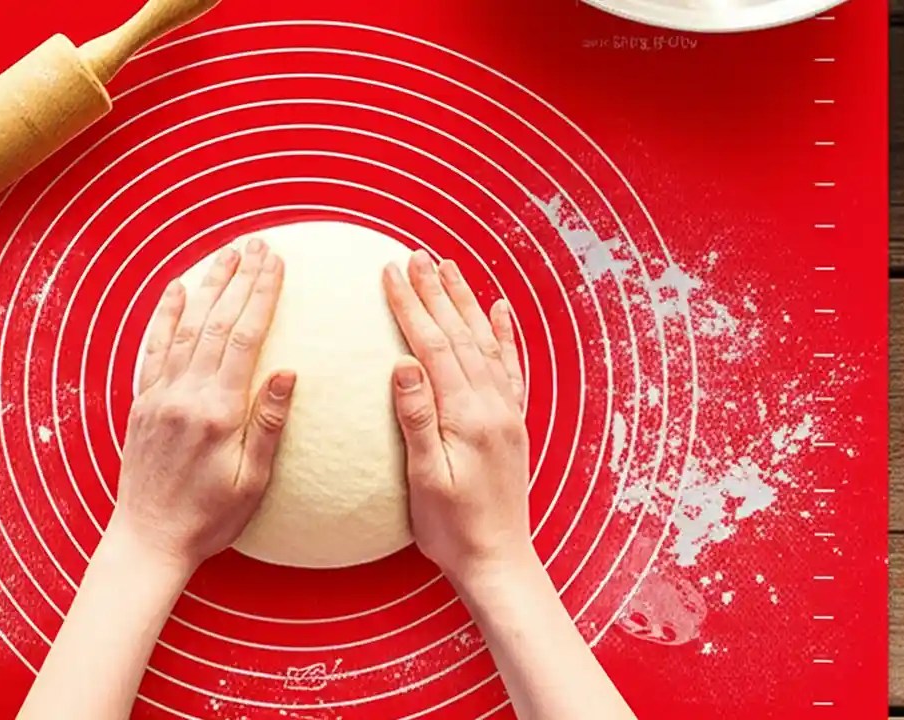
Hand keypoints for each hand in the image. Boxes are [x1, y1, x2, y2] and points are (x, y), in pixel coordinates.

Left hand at [113, 237, 295, 569]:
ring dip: (208, 286)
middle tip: (258, 243)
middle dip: (239, 278)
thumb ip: (269, 423)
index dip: (261, 295)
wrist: (149, 539)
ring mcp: (159, 395)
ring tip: (228, 253)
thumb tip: (289, 371)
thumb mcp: (252, 480)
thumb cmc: (209, 518)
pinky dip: (165, 315)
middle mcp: (184, 395)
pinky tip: (178, 289)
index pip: (243, 338)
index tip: (277, 263)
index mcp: (218, 412)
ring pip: (185, 327)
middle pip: (215, 322)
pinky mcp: (142, 403)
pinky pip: (153, 349)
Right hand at [383, 251, 532, 583]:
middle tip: (414, 254)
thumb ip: (417, 420)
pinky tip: (500, 309)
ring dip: (465, 301)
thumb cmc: (451, 528)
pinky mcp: (513, 422)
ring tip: (448, 267)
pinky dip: (505, 334)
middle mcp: (493, 405)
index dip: (411, 306)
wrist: (498, 560)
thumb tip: (404, 366)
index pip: (434, 346)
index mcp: (467, 416)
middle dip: (435, 292)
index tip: (391, 273)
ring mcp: (506, 411)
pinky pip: (512, 366)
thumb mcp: (424, 478)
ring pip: (486, 341)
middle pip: (460, 334)